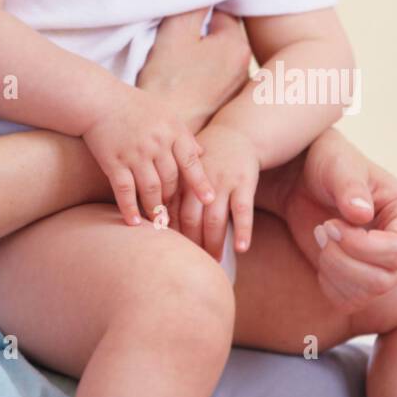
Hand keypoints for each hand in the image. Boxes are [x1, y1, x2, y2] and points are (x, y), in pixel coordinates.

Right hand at [82, 91, 216, 227]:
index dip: (200, 183)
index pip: (191, 161)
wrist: (98, 99)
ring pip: (150, 189)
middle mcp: (156, 143)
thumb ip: (183, 134)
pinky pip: (124, 190)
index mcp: (171, 130)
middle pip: (170, 180)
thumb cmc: (133, 106)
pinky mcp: (113, 161)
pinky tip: (133, 222)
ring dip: (155, 209)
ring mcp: (134, 153)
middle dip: (173, 200)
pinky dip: (129, 208)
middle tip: (176, 217)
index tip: (209, 200)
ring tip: (159, 223)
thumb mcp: (164, 113)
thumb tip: (203, 153)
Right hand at [136, 8, 251, 132]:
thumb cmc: (167, 79)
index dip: (198, 18)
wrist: (161, 128)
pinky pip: (216, 82)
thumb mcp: (176, 31)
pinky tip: (184, 88)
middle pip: (222, 38)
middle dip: (202, 39)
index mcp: (236, 46)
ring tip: (179, 71)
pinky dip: (203, 80)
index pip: (221, 15)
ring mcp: (236, 91)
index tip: (182, 29)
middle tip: (177, 49)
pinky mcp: (225, 108)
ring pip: (218, 61)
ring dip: (202, 60)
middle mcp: (244, 69)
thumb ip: (196, 5)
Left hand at [166, 121, 259, 259]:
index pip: (171, 210)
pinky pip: (243, 210)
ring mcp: (223, 182)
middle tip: (191, 263)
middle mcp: (199, 180)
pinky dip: (242, 230)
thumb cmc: (206, 159)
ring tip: (214, 261)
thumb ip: (171, 191)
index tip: (168, 252)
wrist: (236, 134)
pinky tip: (241, 248)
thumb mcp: (184, 168)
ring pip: (215, 218)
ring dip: (214, 242)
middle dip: (191, 243)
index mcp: (182, 178)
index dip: (170, 233)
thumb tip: (152, 218)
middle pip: (191, 218)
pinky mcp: (244, 183)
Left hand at [266, 128, 396, 312]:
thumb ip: (349, 187)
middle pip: (384, 279)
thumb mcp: (336, 166)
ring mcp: (388, 267)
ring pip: (368, 293)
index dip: (361, 246)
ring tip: (320, 235)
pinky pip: (349, 302)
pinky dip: (328, 282)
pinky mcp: (364, 281)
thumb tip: (361, 213)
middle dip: (342, 258)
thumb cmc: (327, 164)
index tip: (330, 224)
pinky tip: (321, 253)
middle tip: (322, 228)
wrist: (304, 179)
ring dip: (333, 268)